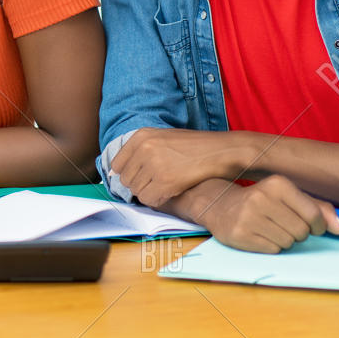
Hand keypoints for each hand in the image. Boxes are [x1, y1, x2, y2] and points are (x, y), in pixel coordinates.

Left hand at [112, 128, 247, 206]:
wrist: (221, 151)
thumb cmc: (195, 146)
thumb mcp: (164, 138)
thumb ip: (142, 150)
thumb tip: (117, 171)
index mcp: (141, 136)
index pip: (117, 164)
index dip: (127, 175)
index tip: (138, 179)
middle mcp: (144, 148)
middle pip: (125, 180)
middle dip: (139, 186)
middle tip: (156, 185)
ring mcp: (154, 164)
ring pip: (136, 192)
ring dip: (149, 194)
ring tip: (166, 187)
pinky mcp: (165, 181)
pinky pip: (149, 200)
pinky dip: (157, 201)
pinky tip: (170, 194)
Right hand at [191, 175, 338, 253]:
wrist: (219, 205)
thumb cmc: (262, 201)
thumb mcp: (289, 196)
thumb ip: (319, 209)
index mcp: (277, 184)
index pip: (313, 216)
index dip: (318, 226)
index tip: (310, 224)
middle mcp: (261, 197)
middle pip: (302, 231)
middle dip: (298, 233)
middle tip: (283, 224)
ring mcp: (248, 217)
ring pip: (288, 242)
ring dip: (284, 240)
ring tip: (269, 228)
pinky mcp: (240, 234)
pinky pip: (273, 250)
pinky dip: (271, 246)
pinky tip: (260, 235)